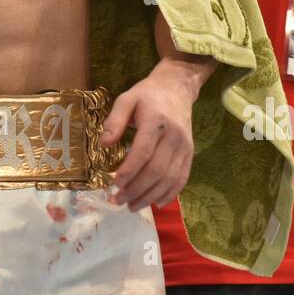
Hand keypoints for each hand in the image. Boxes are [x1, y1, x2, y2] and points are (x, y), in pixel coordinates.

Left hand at [98, 61, 198, 210]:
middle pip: (156, 170)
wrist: (177, 88)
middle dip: (136, 189)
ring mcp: (184, 146)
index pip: (143, 151)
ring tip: (131, 206)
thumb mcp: (126, 99)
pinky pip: (182, 178)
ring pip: (169, 178)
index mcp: (156, 121)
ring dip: (150, 196)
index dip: (129, 171)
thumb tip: (103, 144)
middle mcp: (174, 136)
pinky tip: (155, 203)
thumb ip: (114, 120)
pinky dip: (169, 194)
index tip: (114, 184)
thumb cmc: (147, 95)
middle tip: (118, 200)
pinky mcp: (190, 153)